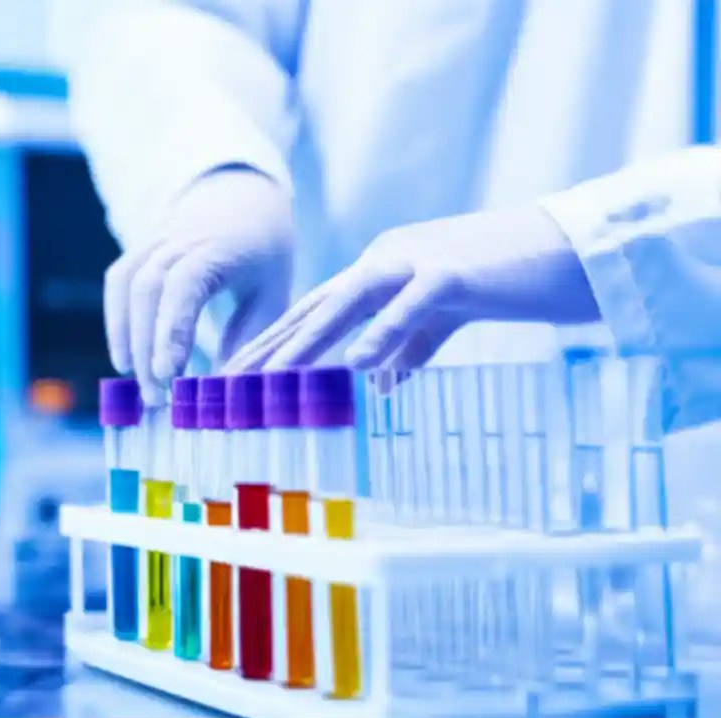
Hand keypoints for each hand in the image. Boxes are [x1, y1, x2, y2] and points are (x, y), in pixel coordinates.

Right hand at [104, 167, 293, 402]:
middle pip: (149, 290)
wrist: (242, 195)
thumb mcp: (274, 292)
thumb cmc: (263, 252)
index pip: (185, 286)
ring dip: (128, 338)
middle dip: (147, 347)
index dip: (172, 329)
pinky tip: (124, 358)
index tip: (168, 374)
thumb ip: (250, 336)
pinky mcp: (140, 247)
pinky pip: (118, 281)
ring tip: (142, 384)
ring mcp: (155, 239)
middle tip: (158, 397)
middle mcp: (181, 238)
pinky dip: (116, 321)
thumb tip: (224, 390)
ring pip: (127, 286)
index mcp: (220, 247)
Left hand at [224, 205, 599, 372]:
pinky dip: (382, 333)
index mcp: (381, 269)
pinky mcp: (455, 270)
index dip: (274, 342)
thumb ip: (408, 346)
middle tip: (228, 381)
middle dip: (270, 345)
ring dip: (307, 342)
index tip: (235, 374)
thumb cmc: (507, 284)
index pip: (315, 310)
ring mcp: (418, 260)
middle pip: (316, 305)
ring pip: (348, 301)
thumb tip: (376, 384)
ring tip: (271, 380)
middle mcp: (387, 259)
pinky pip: (410, 305)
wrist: (572, 250)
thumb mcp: (446, 319)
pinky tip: (354, 364)